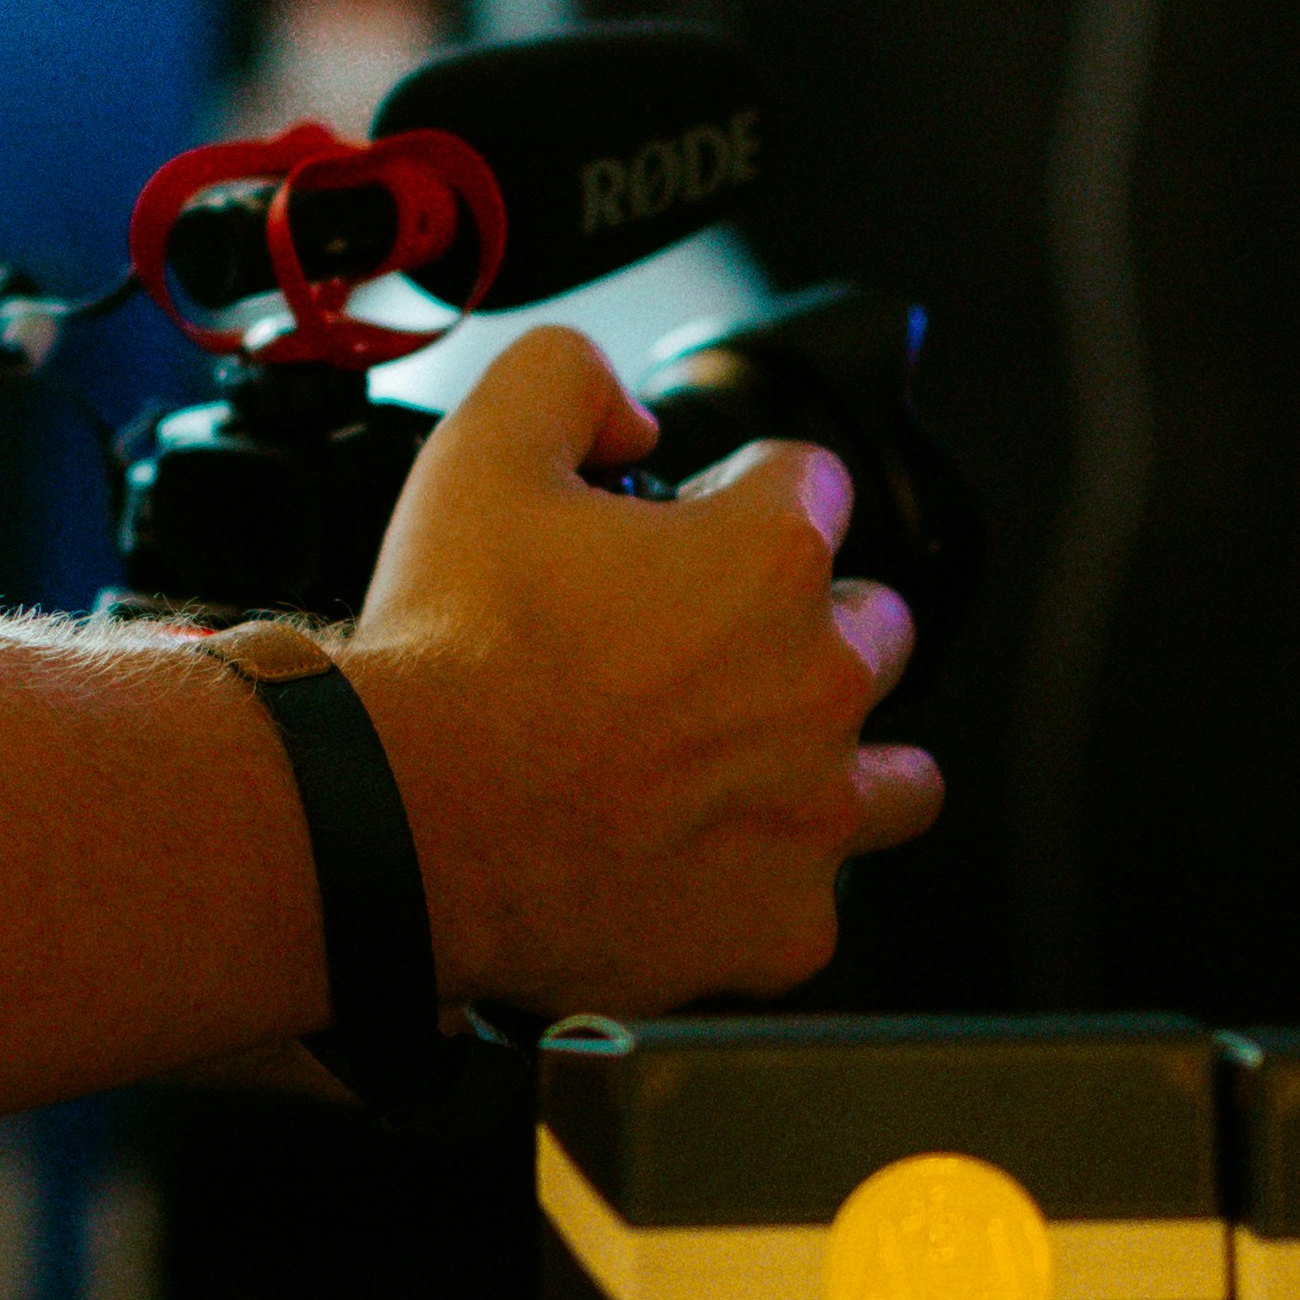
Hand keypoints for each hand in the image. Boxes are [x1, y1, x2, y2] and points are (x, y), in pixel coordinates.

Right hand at [336, 323, 936, 1021]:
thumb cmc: (446, 657)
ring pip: (898, 781)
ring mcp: (812, 812)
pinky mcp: (782, 923)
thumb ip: (568, 376)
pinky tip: (691, 868)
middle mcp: (816, 683)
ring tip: (752, 767)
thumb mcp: (480, 449)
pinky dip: (763, 886)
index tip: (689, 525)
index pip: (811, 484)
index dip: (738, 491)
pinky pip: (814, 903)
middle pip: (874, 626)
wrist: (401, 824)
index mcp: (767, 558)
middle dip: (802, 626)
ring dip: (839, 763)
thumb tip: (629, 410)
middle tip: (699, 652)